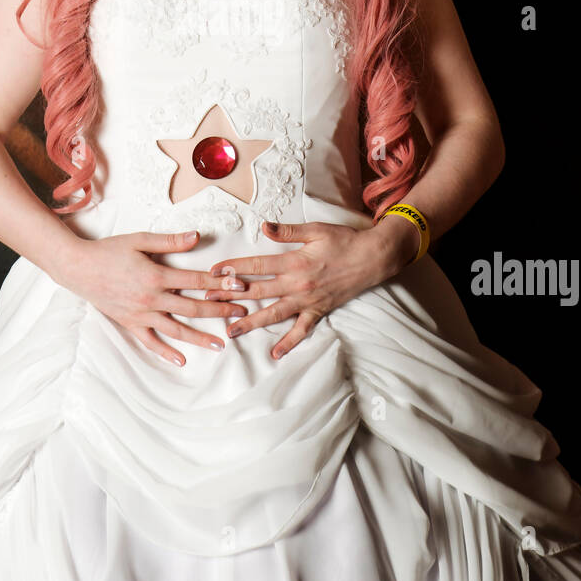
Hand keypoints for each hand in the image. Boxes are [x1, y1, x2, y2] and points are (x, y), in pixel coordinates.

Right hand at [64, 230, 248, 365]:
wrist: (79, 268)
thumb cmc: (109, 251)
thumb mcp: (140, 240)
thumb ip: (170, 242)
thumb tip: (197, 236)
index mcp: (156, 276)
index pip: (196, 280)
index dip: (219, 282)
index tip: (239, 285)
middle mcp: (151, 299)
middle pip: (192, 307)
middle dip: (219, 310)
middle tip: (240, 313)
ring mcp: (141, 314)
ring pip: (176, 330)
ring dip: (200, 338)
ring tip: (221, 344)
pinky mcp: (130, 324)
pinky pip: (151, 342)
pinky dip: (166, 352)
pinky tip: (182, 360)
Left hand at [204, 219, 400, 359]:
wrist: (373, 258)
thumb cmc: (344, 240)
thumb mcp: (315, 230)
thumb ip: (287, 231)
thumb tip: (263, 226)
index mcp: (295, 262)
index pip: (257, 266)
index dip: (233, 268)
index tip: (213, 272)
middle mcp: (298, 284)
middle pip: (258, 291)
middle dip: (231, 296)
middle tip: (208, 301)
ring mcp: (308, 300)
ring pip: (274, 314)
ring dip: (251, 323)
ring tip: (230, 332)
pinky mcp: (319, 311)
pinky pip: (302, 330)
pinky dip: (289, 343)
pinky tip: (275, 354)